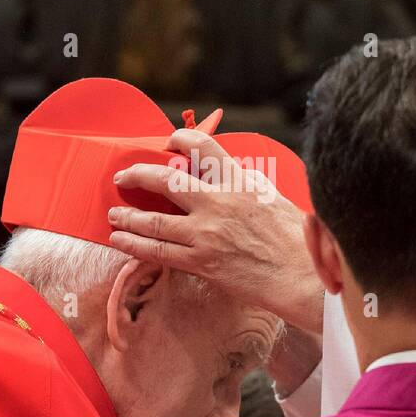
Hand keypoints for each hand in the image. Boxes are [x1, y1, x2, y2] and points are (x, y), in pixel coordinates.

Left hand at [108, 127, 323, 332]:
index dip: (179, 139)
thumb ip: (244, 182)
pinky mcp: (201, 262)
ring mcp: (206, 234)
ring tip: (114, 214)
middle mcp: (218, 203)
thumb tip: (226, 172)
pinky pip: (158, 252)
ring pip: (154, 220)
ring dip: (128, 216)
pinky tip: (121, 240)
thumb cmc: (294, 239)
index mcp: (238, 181)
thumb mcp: (272, 196)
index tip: (168, 143)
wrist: (301, 277)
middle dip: (137, 175)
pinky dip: (135, 244)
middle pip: (165, 180)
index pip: (202, 146)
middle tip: (123, 177)